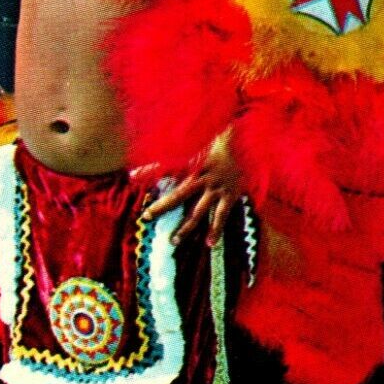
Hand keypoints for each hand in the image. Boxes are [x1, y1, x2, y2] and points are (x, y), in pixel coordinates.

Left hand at [140, 130, 241, 248]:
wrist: (251, 140)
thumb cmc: (224, 139)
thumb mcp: (202, 139)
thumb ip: (184, 143)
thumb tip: (157, 144)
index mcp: (193, 162)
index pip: (166, 166)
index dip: (149, 170)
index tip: (132, 175)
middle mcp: (202, 177)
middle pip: (178, 195)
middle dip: (161, 207)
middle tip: (146, 217)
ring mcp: (216, 188)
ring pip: (197, 211)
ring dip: (185, 227)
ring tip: (173, 241)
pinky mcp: (230, 195)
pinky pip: (221, 216)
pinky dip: (216, 230)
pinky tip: (210, 244)